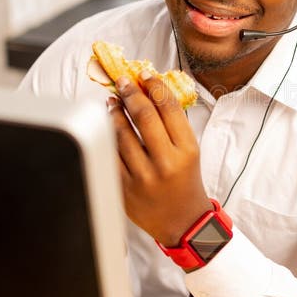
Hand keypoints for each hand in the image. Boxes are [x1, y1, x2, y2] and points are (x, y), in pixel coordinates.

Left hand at [107, 72, 211, 246]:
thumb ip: (173, 124)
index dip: (154, 85)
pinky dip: (106, 136)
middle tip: (124, 81)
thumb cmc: (185, 181)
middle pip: (144, 115)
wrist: (182, 221)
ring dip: (115, 111)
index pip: (168, 107)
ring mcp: (143, 177)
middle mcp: (166, 162)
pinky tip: (106, 125)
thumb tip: (149, 91)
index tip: (145, 74)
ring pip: (122, 133)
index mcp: (186, 150)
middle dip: (131, 92)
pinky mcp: (125, 189)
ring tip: (113, 101)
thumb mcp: (190, 151)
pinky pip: (110, 155)